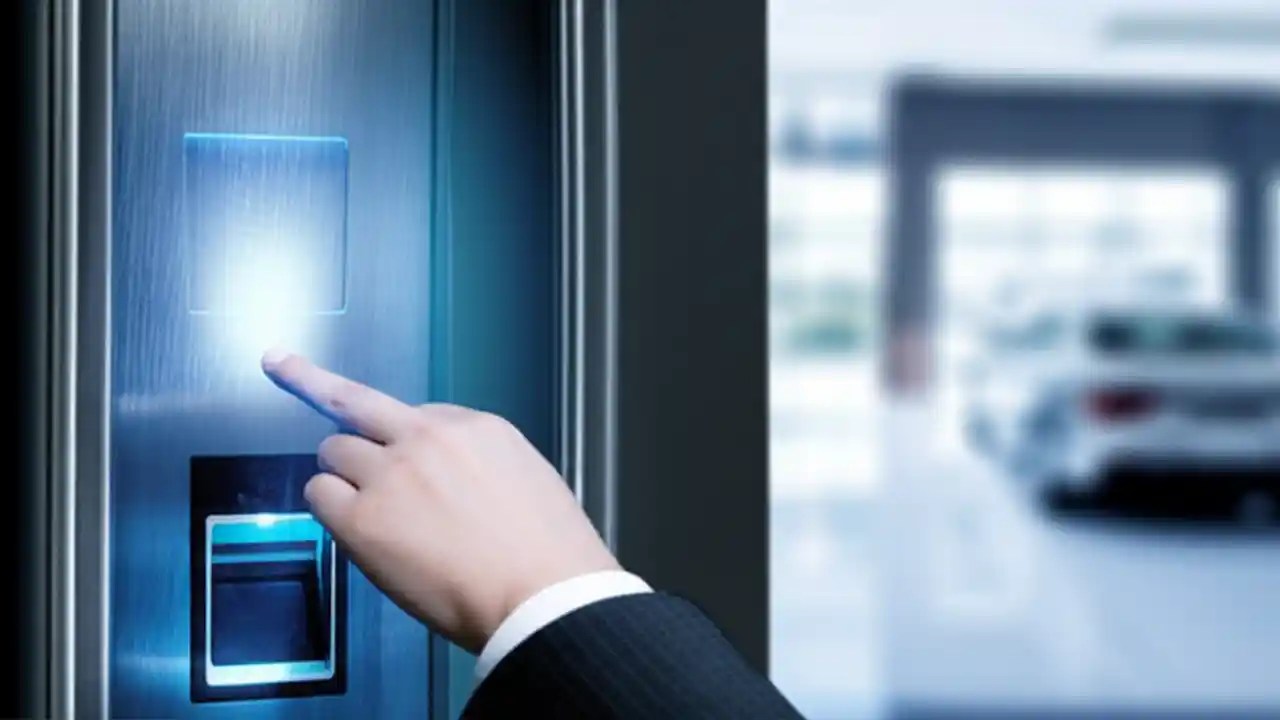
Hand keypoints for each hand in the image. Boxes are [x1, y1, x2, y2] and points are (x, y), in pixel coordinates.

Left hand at [261, 350, 618, 652]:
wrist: (544, 598)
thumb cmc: (548, 557)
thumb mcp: (529, 482)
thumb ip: (479, 467)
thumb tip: (449, 481)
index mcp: (476, 428)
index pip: (416, 414)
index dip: (401, 435)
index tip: (382, 429)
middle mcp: (429, 439)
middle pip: (355, 405)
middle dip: (317, 389)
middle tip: (280, 364)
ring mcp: (391, 474)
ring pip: (332, 451)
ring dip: (342, 477)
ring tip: (371, 515)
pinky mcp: (363, 518)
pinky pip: (318, 495)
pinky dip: (328, 510)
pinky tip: (355, 531)